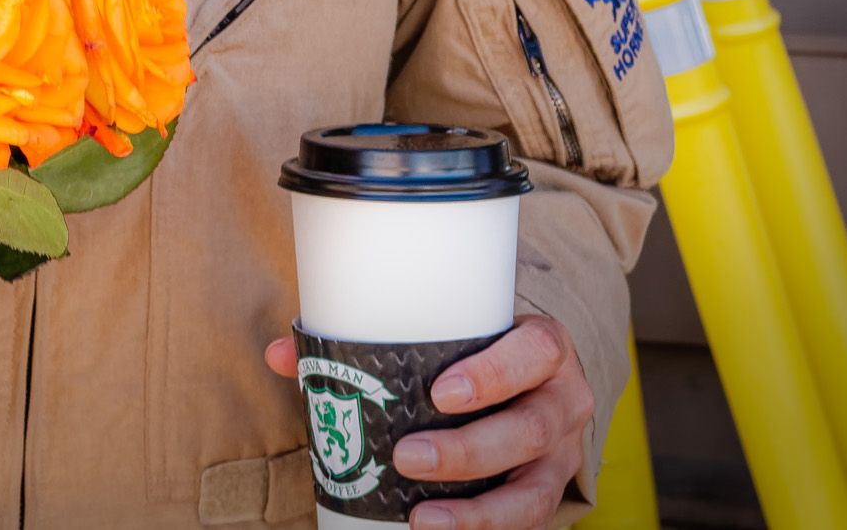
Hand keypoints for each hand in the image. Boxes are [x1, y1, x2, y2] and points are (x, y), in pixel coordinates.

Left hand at [264, 313, 591, 528]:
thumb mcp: (446, 334)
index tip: (440, 392)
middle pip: (529, 430)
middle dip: (468, 450)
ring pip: (533, 491)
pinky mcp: (547, 493)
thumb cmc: (477, 352)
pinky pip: (526, 523)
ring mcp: (562, 455)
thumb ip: (367, 339)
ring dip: (476, 510)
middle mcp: (563, 402)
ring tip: (420, 518)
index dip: (494, 374)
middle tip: (407, 457)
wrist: (534, 380)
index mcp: (543, 348)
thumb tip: (283, 353)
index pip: (534, 353)